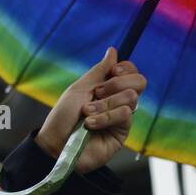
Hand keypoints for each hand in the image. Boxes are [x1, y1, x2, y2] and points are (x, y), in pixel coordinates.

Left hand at [36, 47, 145, 173]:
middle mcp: (117, 101)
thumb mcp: (79, 89)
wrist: (56, 143)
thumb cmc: (63, 117)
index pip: (130, 72)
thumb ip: (98, 71)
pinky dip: (105, 117)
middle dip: (116, 84)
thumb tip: (113, 51)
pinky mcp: (123, 132)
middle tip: (97, 93)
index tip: (112, 71)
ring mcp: (122, 117)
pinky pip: (125, 114)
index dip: (125, 68)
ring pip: (131, 98)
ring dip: (104, 103)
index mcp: (107, 88)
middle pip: (139, 82)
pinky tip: (90, 124)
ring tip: (87, 113)